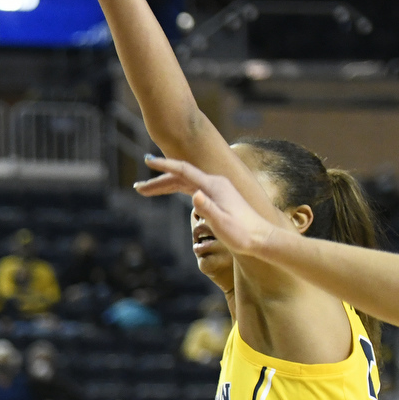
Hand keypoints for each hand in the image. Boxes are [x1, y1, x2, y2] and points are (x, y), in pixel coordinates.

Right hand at [134, 155, 276, 259]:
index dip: (164, 165)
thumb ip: (208, 208)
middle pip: (181, 176)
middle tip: (138, 187)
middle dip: (158, 180)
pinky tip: (168, 191)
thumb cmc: (242, 233)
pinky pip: (191, 187)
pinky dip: (176, 188)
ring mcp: (216, 189)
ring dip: (165, 185)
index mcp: (214, 186)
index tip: (147, 160)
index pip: (184, 171)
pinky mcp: (217, 196)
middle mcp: (215, 183)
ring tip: (146, 191)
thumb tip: (194, 195)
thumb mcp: (222, 223)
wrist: (261, 238)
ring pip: (184, 182)